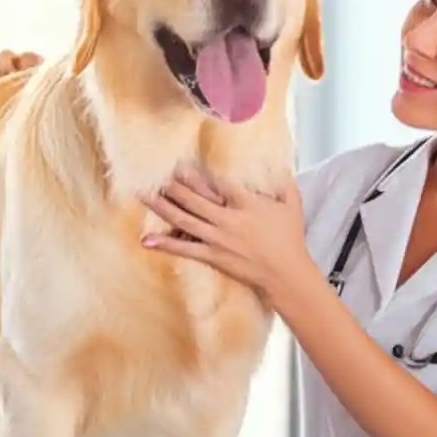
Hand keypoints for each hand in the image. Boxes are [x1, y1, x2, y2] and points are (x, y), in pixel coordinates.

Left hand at [140, 169, 313, 308]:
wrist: (285, 274)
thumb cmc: (290, 238)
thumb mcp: (292, 204)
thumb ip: (283, 182)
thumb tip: (280, 162)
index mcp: (246, 203)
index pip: (218, 183)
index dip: (198, 173)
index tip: (181, 163)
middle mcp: (228, 219)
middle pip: (194, 198)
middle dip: (173, 185)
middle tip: (156, 174)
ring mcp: (218, 238)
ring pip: (184, 219)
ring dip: (163, 207)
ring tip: (144, 195)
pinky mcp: (212, 255)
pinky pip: (184, 249)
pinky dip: (165, 244)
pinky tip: (147, 239)